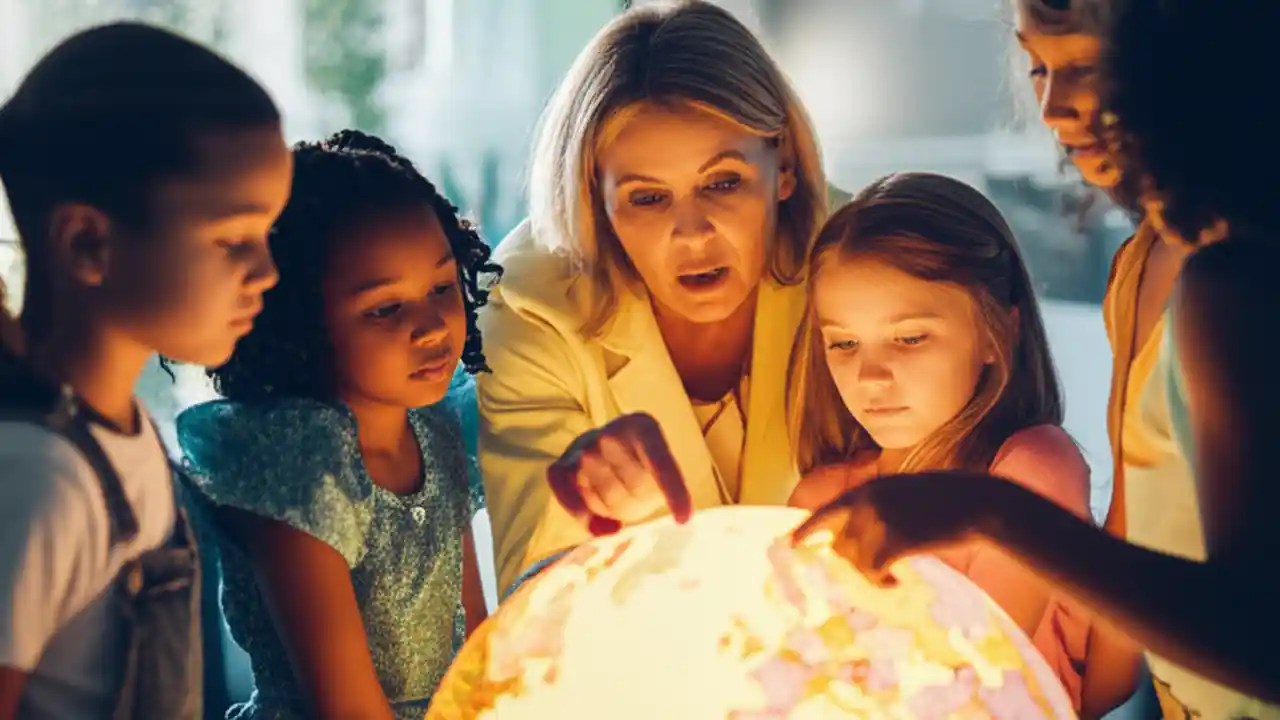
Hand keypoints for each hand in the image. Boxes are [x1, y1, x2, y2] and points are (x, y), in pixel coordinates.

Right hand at [547, 413, 692, 534]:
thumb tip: (613, 528)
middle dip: (641, 499)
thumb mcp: (660, 471)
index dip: (673, 492)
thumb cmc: (642, 466)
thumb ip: (654, 491)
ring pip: (604, 494)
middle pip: (634, 484)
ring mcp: (583, 447)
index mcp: (643, 426)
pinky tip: (598, 529)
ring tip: (620, 497)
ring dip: (615, 508)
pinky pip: (566, 493)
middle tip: (640, 493)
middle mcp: (610, 432)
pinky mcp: (561, 467)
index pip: (660, 462)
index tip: (684, 520)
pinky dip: (581, 513)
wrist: (610, 453)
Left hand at [791, 470, 997, 584]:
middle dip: (856, 562)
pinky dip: (884, 582)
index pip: (825, 512)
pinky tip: (899, 579)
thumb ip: (875, 508)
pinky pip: (874, 572)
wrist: (978, 503)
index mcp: (867, 489)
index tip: (790, 544)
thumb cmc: (946, 501)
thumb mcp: (903, 493)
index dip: (806, 530)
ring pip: (856, 562)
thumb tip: (850, 539)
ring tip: (895, 572)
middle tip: (881, 568)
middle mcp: (866, 503)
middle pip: (840, 546)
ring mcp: (878, 521)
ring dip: (874, 573)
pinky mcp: (893, 540)